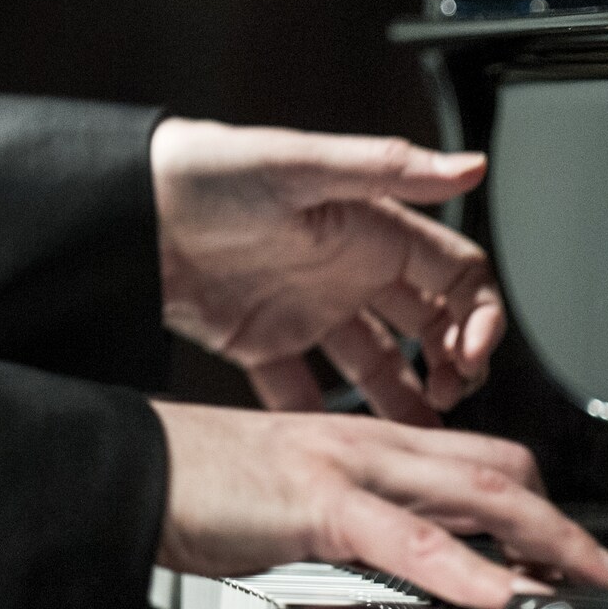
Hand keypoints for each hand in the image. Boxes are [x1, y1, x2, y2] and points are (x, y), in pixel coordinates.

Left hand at [150, 119, 500, 424]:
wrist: (127, 206)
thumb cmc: (211, 169)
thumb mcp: (304, 166)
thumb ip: (389, 169)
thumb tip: (469, 166)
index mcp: (371, 229)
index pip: (456, 276)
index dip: (480, 315)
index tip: (472, 354)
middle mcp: (348, 270)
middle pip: (430, 325)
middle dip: (456, 365)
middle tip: (454, 400)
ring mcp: (308, 309)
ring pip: (378, 365)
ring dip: (406, 402)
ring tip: (420, 441)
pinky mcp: (262, 341)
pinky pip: (302, 389)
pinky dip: (322, 418)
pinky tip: (335, 442)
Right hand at [152, 400, 607, 605]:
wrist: (126, 465)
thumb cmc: (190, 483)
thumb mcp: (285, 499)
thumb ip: (342, 519)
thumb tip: (387, 559)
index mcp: (359, 442)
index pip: (469, 456)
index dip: (530, 496)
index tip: (567, 542)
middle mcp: (367, 443)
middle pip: (494, 469)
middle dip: (561, 521)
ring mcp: (346, 466)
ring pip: (473, 492)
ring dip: (546, 538)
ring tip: (592, 580)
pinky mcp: (315, 502)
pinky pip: (405, 535)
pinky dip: (461, 566)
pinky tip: (498, 594)